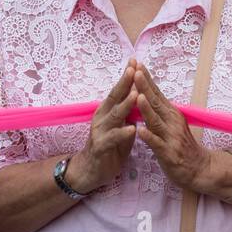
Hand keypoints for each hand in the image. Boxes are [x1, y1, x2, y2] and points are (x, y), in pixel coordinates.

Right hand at [65, 62, 137, 193]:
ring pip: (114, 116)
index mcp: (107, 110)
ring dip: (125, 105)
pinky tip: (132, 129)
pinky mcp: (100, 147)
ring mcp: (100, 131)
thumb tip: (140, 94)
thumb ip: (129, 112)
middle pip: (114, 97)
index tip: (135, 61)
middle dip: (124, 83)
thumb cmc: (109, 146)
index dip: (127, 77)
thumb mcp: (121, 126)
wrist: (91, 171)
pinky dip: (122, 133)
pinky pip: (113, 139)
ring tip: (135, 95)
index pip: (118, 90)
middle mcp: (102, 117)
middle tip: (134, 68)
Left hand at [134, 64, 227, 195]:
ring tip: (137, 96)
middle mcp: (172, 122)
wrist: (200, 168)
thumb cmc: (182, 146)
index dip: (147, 80)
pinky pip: (157, 143)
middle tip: (136, 71)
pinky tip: (140, 130)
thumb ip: (159, 111)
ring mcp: (171, 137)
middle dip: (145, 87)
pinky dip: (149, 136)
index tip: (137, 65)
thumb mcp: (172, 124)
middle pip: (156, 102)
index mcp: (171, 113)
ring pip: (156, 121)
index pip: (157, 93)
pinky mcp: (169, 153)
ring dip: (146, 108)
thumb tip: (146, 93)